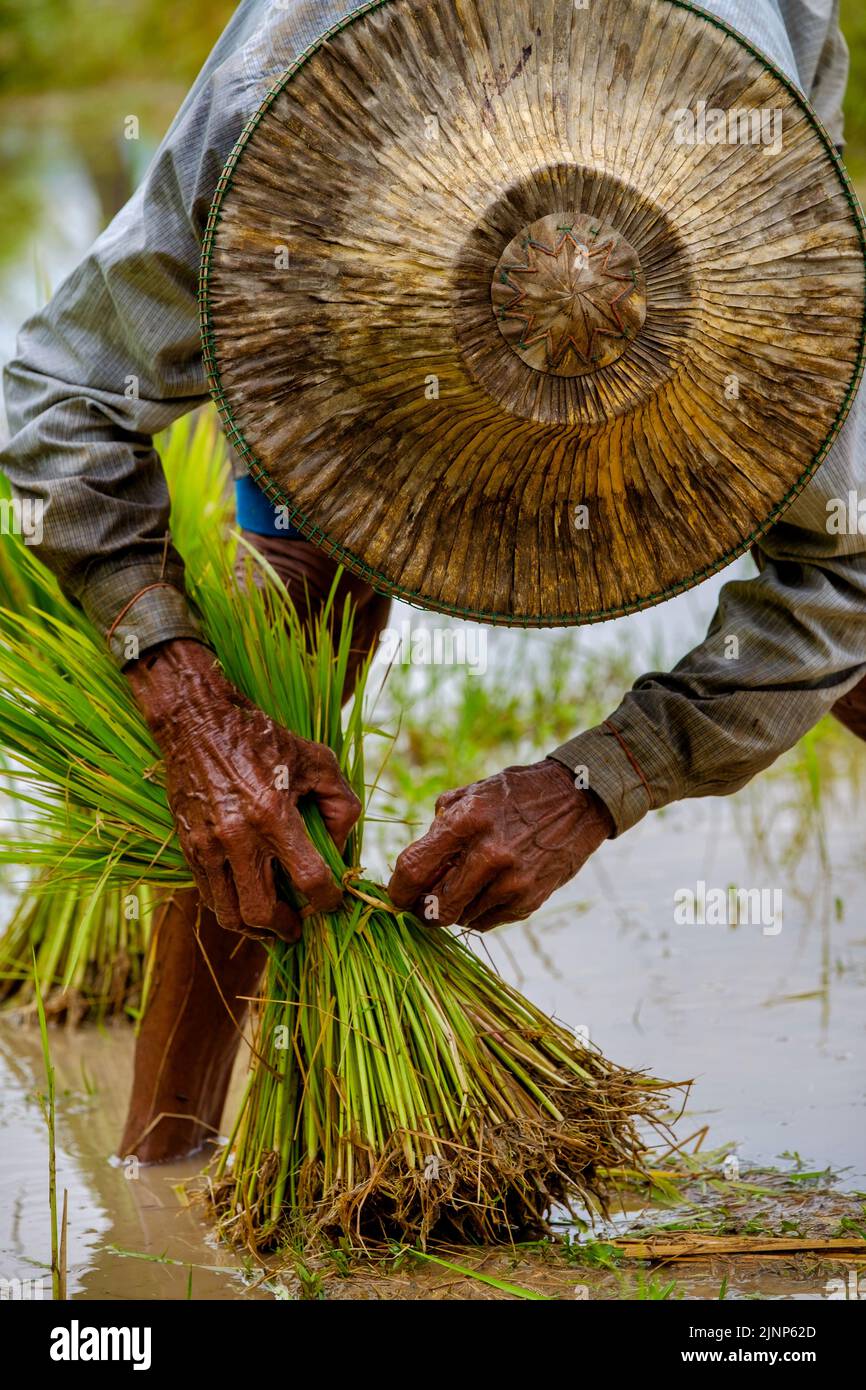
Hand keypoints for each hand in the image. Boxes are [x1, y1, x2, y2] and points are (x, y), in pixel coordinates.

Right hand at [126, 639, 360, 941]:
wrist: (197, 722)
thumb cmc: (263, 739)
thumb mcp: (318, 760)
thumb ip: (342, 805)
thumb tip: (343, 849)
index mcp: (273, 813)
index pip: (308, 879)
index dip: (327, 901)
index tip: (332, 902)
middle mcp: (237, 836)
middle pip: (261, 912)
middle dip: (287, 928)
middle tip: (299, 925)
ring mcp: (207, 845)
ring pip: (228, 914)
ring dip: (255, 928)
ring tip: (273, 922)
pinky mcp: (187, 846)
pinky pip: (208, 896)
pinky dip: (230, 907)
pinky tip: (247, 897)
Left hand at [388, 758, 613, 930]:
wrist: (577, 800)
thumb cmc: (515, 795)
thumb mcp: (472, 794)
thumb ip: (439, 828)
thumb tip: (412, 868)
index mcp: (467, 821)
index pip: (413, 869)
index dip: (398, 890)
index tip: (397, 895)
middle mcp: (490, 853)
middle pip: (435, 907)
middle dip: (423, 909)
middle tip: (423, 902)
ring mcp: (513, 881)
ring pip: (461, 918)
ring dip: (455, 908)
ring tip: (466, 885)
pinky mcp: (529, 899)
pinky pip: (486, 922)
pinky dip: (479, 911)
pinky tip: (490, 888)